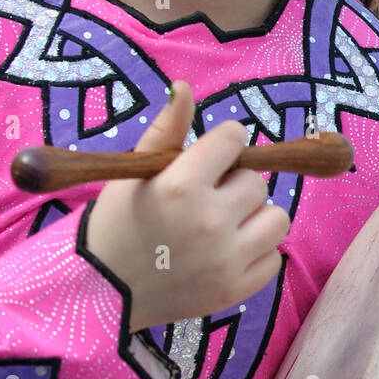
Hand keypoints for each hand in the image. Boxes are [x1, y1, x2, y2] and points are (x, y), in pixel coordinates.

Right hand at [85, 81, 290, 330]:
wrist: (102, 292)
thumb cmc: (118, 223)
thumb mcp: (135, 173)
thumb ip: (166, 130)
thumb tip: (184, 87)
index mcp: (181, 187)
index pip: (233, 139)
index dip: (222, 145)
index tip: (209, 159)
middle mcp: (209, 222)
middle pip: (256, 181)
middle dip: (234, 184)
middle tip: (207, 199)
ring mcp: (226, 260)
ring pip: (276, 218)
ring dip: (254, 218)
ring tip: (223, 225)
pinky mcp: (236, 290)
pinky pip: (274, 257)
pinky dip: (256, 253)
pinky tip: (226, 253)